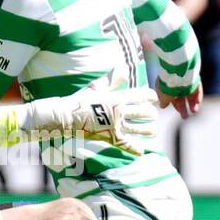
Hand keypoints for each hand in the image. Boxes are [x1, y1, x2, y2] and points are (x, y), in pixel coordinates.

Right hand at [28, 87, 158, 154]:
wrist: (66, 116)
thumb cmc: (79, 101)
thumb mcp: (95, 88)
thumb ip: (111, 80)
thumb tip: (123, 69)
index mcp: (116, 98)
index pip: (140, 96)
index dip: (150, 96)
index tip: (153, 97)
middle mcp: (119, 112)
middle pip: (143, 112)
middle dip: (151, 113)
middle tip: (153, 115)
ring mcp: (116, 126)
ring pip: (140, 128)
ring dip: (148, 130)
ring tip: (153, 130)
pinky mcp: (111, 138)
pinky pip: (127, 145)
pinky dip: (135, 148)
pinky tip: (141, 150)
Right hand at [158, 82, 202, 117]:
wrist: (177, 73)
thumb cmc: (168, 86)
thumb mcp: (163, 96)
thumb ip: (164, 102)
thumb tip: (163, 106)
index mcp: (169, 87)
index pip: (173, 98)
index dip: (177, 106)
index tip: (179, 111)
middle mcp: (177, 84)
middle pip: (182, 98)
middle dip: (184, 108)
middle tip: (185, 117)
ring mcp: (186, 82)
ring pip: (190, 94)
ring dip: (193, 104)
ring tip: (194, 111)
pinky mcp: (194, 79)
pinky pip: (197, 89)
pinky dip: (198, 96)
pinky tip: (198, 102)